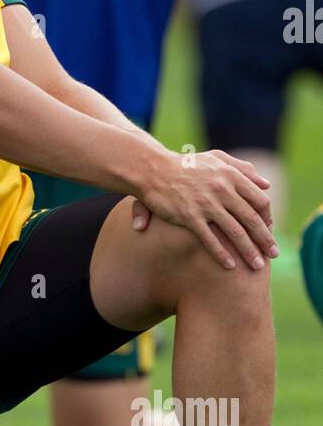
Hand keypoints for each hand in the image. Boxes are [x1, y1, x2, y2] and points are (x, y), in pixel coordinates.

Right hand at [135, 149, 276, 270]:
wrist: (153, 169)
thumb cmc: (186, 165)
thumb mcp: (217, 158)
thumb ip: (243, 168)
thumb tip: (266, 185)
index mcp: (231, 176)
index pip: (260, 200)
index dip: (267, 218)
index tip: (269, 231)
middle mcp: (222, 190)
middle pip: (252, 219)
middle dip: (265, 240)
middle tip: (273, 255)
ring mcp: (206, 204)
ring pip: (235, 232)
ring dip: (248, 251)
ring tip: (257, 266)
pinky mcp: (189, 216)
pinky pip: (210, 239)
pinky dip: (222, 254)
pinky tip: (230, 265)